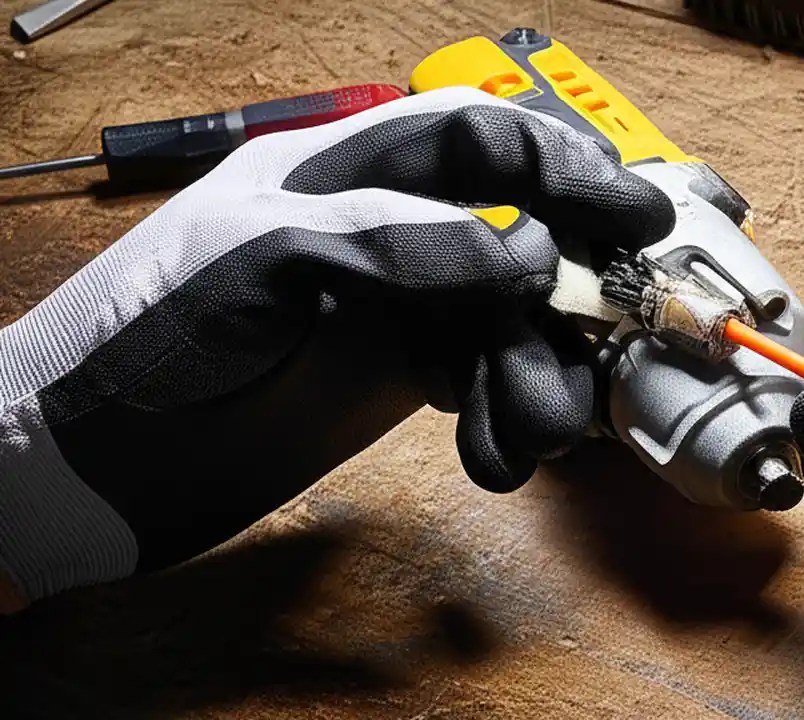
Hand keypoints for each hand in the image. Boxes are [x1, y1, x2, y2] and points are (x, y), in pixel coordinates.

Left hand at [0, 87, 672, 604]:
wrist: (92, 464)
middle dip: (573, 286)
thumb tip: (523, 253)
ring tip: (532, 429)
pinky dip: (506, 415)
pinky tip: (495, 453)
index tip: (633, 214)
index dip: (562, 165)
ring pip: (511, 318)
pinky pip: (485, 379)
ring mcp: (397, 303)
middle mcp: (384, 226)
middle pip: (517, 230)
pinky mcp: (400, 375)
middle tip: (617, 337)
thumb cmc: (141, 337)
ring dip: (539, 372)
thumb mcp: (254, 258)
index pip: (474, 138)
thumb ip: (387, 239)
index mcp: (342, 167)